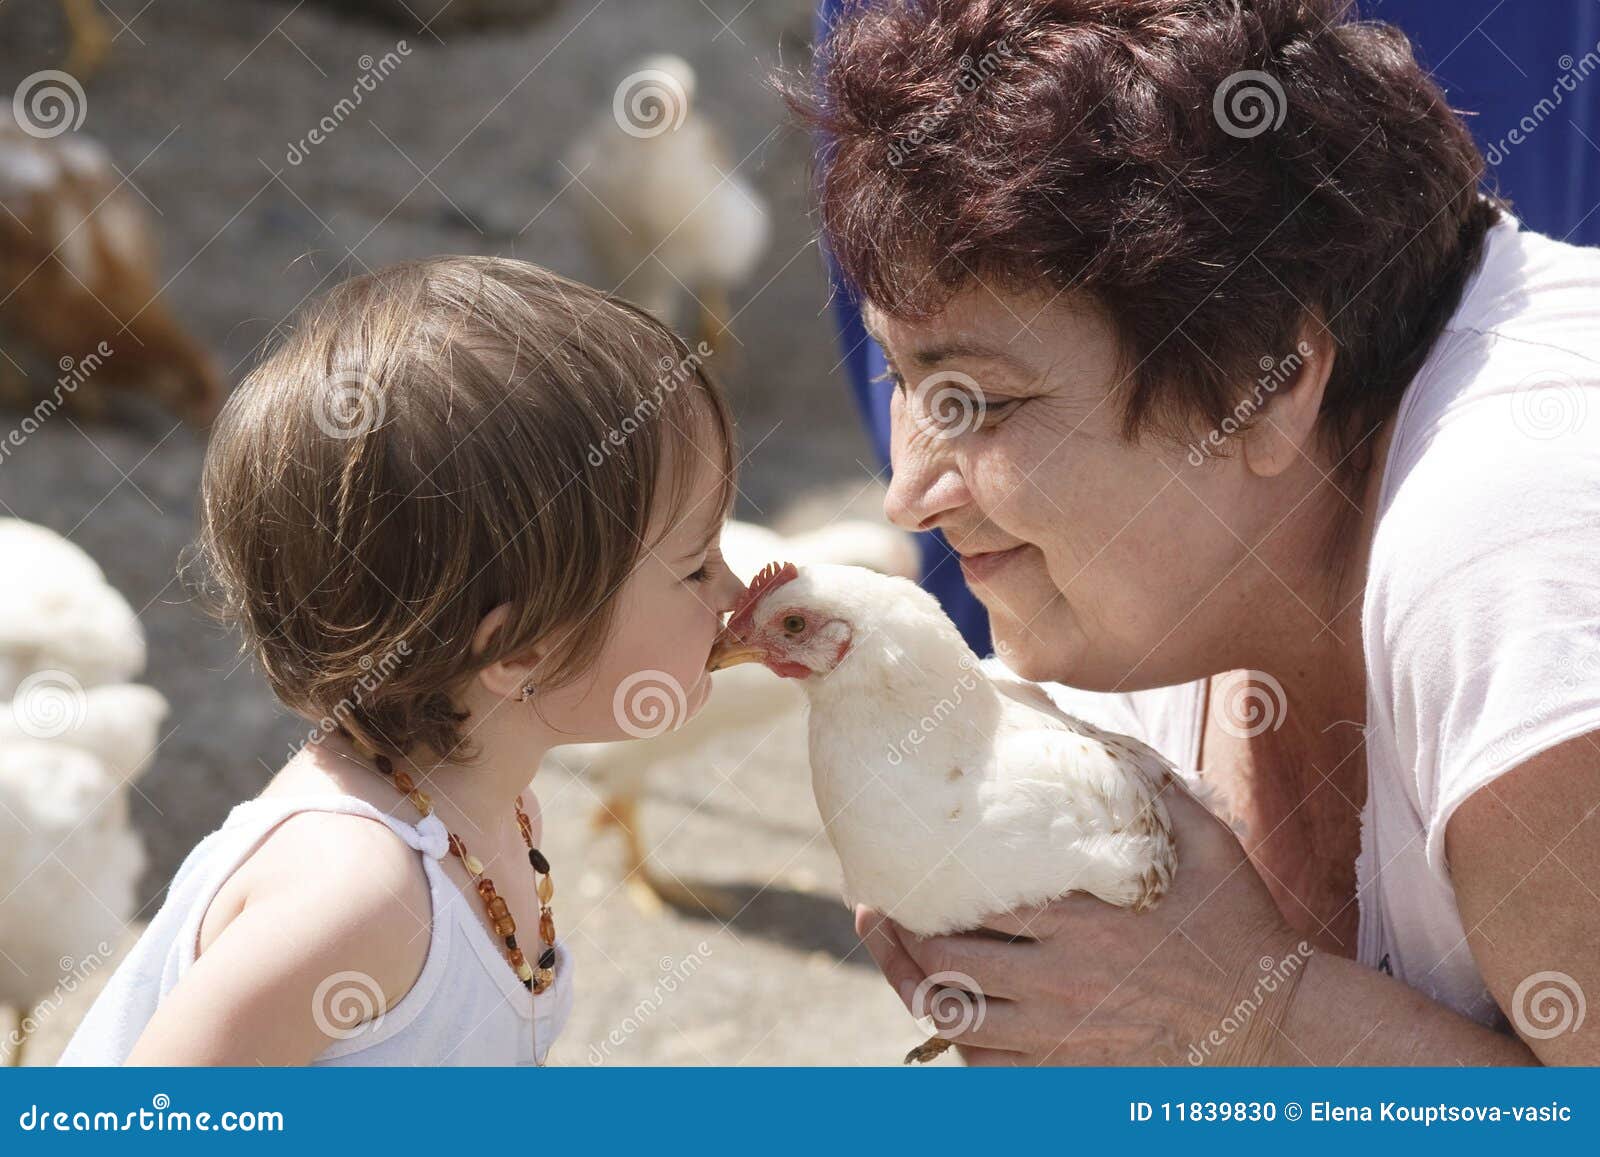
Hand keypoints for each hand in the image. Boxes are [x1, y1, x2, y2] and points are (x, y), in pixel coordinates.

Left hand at [856, 784, 1310, 1064]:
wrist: (1270, 1018)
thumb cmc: (1236, 920)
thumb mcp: (1204, 840)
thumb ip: (1149, 788)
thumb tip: (1097, 733)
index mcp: (1080, 913)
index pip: (973, 893)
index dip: (922, 877)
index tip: (898, 856)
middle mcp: (1059, 973)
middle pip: (944, 954)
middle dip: (897, 931)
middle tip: (872, 905)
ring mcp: (1059, 1026)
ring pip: (954, 1011)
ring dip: (910, 980)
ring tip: (889, 951)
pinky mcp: (1068, 1064)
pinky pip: (987, 1061)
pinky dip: (954, 1038)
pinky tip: (939, 1010)